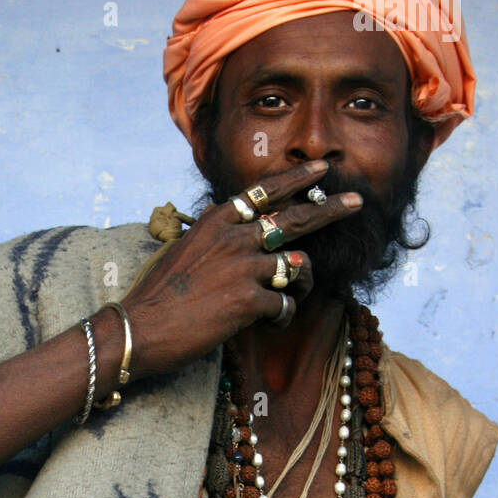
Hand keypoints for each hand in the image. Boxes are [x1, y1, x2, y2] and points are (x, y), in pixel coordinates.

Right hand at [120, 159, 362, 381]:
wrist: (140, 329)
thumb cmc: (156, 295)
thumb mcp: (182, 250)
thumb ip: (211, 234)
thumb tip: (225, 215)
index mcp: (216, 221)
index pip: (264, 191)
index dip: (297, 179)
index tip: (321, 169)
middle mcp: (234, 237)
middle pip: (295, 217)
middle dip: (330, 207)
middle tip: (357, 201)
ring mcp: (243, 267)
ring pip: (296, 267)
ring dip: (302, 283)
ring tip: (293, 296)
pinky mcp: (248, 301)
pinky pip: (285, 304)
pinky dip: (283, 315)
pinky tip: (270, 322)